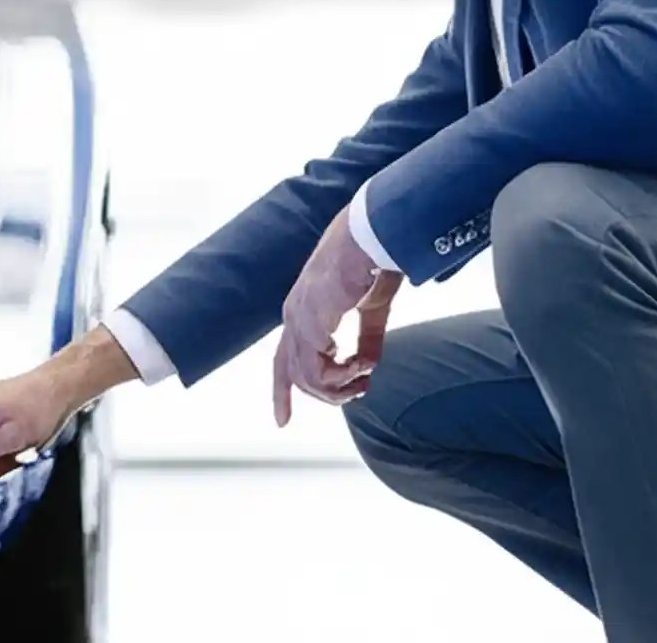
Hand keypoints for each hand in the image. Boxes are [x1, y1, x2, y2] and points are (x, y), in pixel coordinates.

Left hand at [272, 206, 403, 425]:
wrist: (375, 235)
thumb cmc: (373, 263)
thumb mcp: (371, 308)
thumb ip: (367, 339)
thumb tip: (367, 367)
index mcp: (302, 310)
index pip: (283, 359)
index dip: (282, 392)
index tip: (282, 421)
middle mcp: (294, 315)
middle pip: (293, 374)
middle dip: (327, 394)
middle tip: (359, 390)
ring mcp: (299, 317)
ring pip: (306, 377)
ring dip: (339, 387)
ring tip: (364, 376)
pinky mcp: (312, 320)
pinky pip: (319, 368)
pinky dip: (342, 376)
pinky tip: (361, 366)